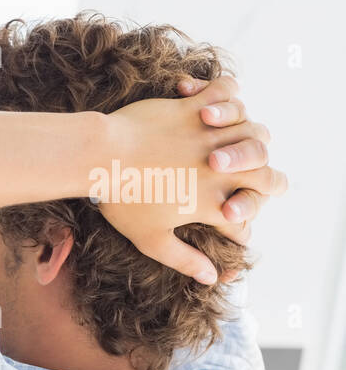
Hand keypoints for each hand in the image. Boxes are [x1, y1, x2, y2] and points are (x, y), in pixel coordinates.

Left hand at [100, 76, 286, 283]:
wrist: (100, 157)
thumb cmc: (122, 200)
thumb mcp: (150, 238)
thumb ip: (184, 259)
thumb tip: (210, 278)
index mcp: (213, 203)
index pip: (247, 219)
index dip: (242, 227)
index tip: (229, 224)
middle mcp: (222, 169)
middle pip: (269, 176)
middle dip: (265, 184)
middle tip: (241, 184)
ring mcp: (212, 135)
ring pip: (256, 132)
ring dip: (248, 140)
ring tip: (223, 148)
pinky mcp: (196, 107)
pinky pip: (226, 91)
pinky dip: (225, 96)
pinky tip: (207, 109)